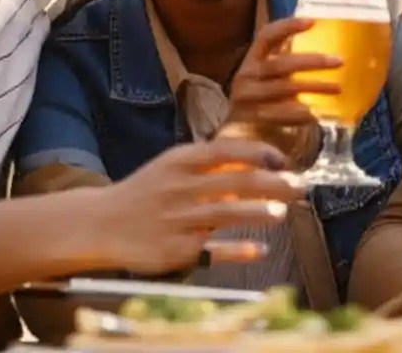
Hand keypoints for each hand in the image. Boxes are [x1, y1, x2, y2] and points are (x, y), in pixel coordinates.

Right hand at [94, 138, 304, 274]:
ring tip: (282, 214)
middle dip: (272, 183)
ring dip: (257, 214)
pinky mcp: (174, 250)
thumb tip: (262, 158)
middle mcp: (179, 188)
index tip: (282, 159)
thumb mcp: (173, 166)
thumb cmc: (149, 191)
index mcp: (180, 161)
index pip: (225, 150)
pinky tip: (259, 250)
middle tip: (299, 187)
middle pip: (234, 183)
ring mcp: (176, 220)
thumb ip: (212, 163)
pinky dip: (236, 251)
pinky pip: (210, 250)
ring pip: (224, 214)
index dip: (258, 153)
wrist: (101, 223)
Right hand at [229, 17, 341, 126]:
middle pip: (280, 64)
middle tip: (339, 61)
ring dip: (314, 87)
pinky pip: (280, 114)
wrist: (241, 130)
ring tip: (338, 88)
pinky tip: (317, 113)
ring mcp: (248, 98)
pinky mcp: (253, 119)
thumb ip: (288, 59)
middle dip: (311, 61)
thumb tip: (326, 42)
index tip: (313, 21)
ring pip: (284, 89)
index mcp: (252, 58)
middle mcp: (246, 75)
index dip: (288, 26)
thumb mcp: (270, 74)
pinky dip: (300, 113)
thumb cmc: (264, 95)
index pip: (267, 36)